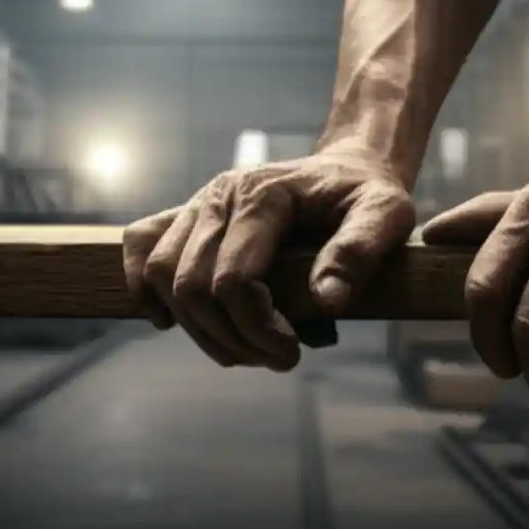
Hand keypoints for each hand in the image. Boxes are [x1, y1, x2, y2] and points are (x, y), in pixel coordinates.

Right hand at [122, 152, 413, 370]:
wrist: (347, 169)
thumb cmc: (366, 195)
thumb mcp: (386, 215)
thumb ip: (360, 251)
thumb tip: (327, 299)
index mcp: (264, 195)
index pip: (234, 278)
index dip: (256, 329)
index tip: (291, 353)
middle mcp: (220, 196)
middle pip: (192, 286)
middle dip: (230, 338)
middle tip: (275, 358)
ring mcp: (199, 204)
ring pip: (163, 276)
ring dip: (196, 329)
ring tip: (243, 348)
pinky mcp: (188, 216)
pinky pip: (142, 247)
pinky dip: (147, 290)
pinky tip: (176, 320)